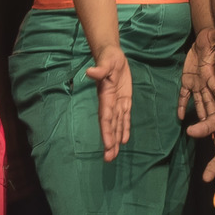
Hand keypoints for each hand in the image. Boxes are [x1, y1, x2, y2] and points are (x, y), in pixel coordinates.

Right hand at [87, 43, 131, 160]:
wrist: (111, 55)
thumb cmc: (108, 58)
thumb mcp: (106, 62)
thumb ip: (100, 70)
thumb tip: (90, 72)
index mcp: (105, 96)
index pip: (106, 117)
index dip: (107, 131)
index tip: (109, 145)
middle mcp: (110, 103)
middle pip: (110, 126)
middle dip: (109, 142)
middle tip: (109, 159)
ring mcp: (117, 103)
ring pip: (117, 124)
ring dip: (115, 139)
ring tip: (114, 155)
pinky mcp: (124, 100)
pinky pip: (124, 117)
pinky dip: (124, 128)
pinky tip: (123, 140)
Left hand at [178, 21, 214, 120]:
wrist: (201, 42)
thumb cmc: (208, 38)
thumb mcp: (212, 35)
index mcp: (209, 72)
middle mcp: (204, 81)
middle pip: (208, 99)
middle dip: (212, 112)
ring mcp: (196, 84)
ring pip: (198, 102)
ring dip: (199, 114)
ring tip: (202, 128)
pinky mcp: (187, 83)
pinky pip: (183, 97)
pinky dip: (182, 106)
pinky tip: (180, 118)